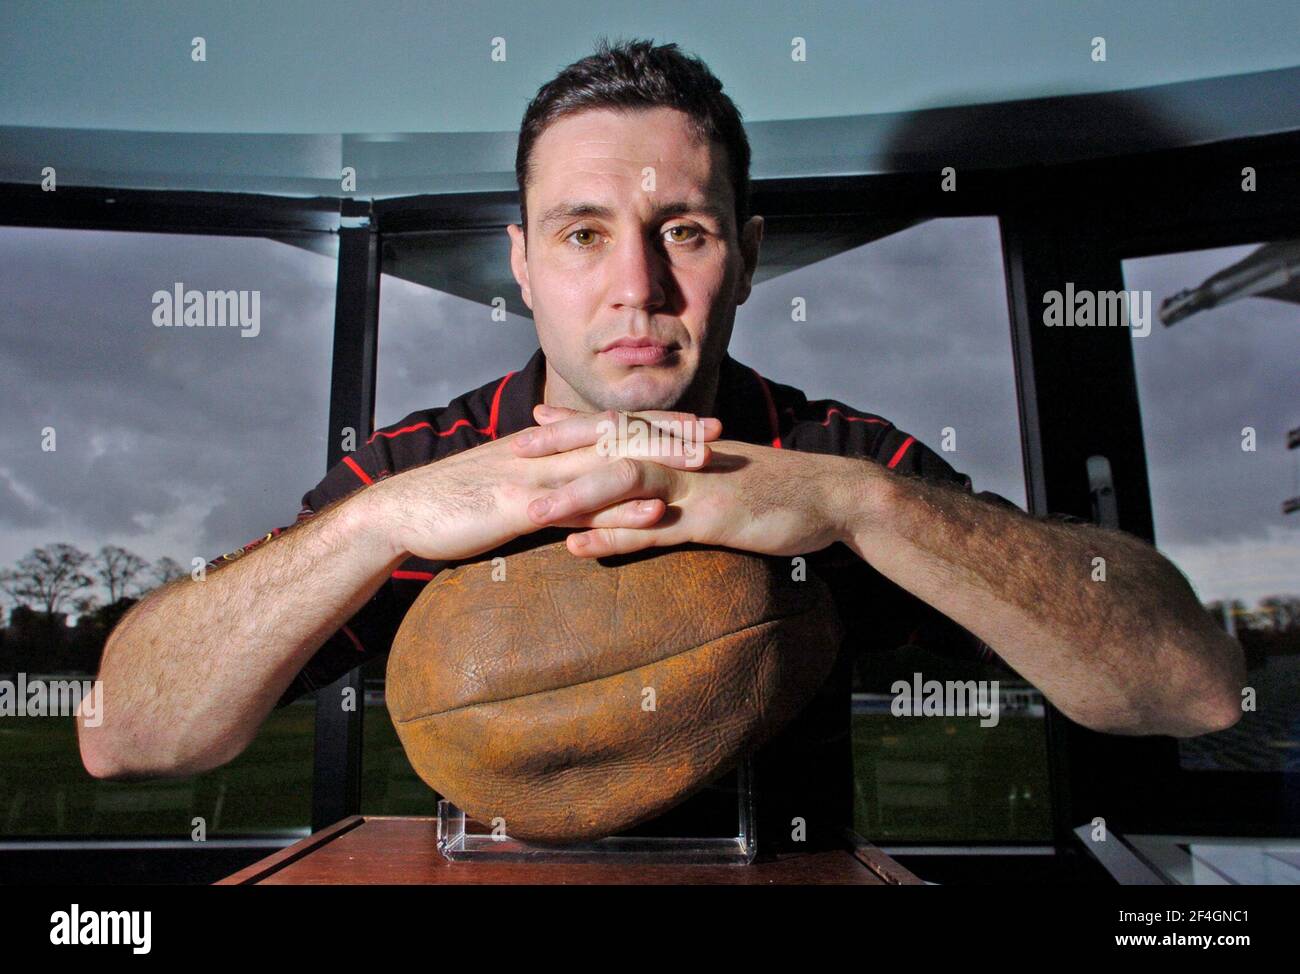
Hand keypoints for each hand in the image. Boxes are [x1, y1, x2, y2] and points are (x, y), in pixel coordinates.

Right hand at [367, 407, 721, 562]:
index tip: (691, 424)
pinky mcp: (524, 510)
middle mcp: (546, 454)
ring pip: (609, 464)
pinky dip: (621, 508)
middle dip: (669, 433)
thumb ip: (539, 485)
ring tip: (705, 463)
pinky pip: (581, 508)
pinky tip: (656, 513)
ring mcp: (537, 479)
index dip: (651, 424)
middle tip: (718, 431)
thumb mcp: (502, 487)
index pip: (606, 427)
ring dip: (659, 462)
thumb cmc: (450, 502)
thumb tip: (569, 497)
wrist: (401, 511)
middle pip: (619, 436)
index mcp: (542, 446)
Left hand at [514, 405, 858, 557]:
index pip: (620, 426)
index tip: (533, 424)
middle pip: (609, 444)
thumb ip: (691, 471)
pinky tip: (580, 547)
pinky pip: (655, 527)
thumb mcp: (729, 474)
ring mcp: (695, 485)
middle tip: (510, 453)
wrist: (834, 497)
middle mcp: (683, 457)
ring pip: (622, 481)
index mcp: (686, 444)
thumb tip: (659, 478)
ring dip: (573, 495)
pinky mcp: (712, 517)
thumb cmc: (780, 488)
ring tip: (528, 510)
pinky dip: (615, 535)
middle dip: (558, 449)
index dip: (575, 425)